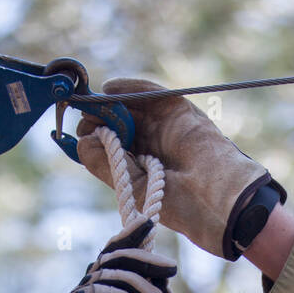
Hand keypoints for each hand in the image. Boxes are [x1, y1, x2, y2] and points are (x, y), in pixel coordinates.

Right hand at [53, 214, 175, 292]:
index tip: (150, 223)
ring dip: (138, 284)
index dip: (130, 236)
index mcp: (104, 285)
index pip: (115, 251)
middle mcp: (86, 286)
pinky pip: (95, 292)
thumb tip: (166, 278)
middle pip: (112, 256)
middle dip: (144, 259)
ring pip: (106, 272)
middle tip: (171, 268)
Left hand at [74, 77, 284, 260]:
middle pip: (118, 124)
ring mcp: (165, 127)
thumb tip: (81, 139)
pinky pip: (150, 93)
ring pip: (131, 108)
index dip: (94, 138)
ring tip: (94, 105)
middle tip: (84, 117)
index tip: (78, 134)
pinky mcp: (178, 111)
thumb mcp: (131, 187)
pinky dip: (129, 88)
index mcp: (141, 168)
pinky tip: (109, 90)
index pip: (111, 147)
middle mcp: (151, 146)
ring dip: (110, 104)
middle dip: (99, 119)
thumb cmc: (178, 204)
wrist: (214, 198)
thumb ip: (104, 164)